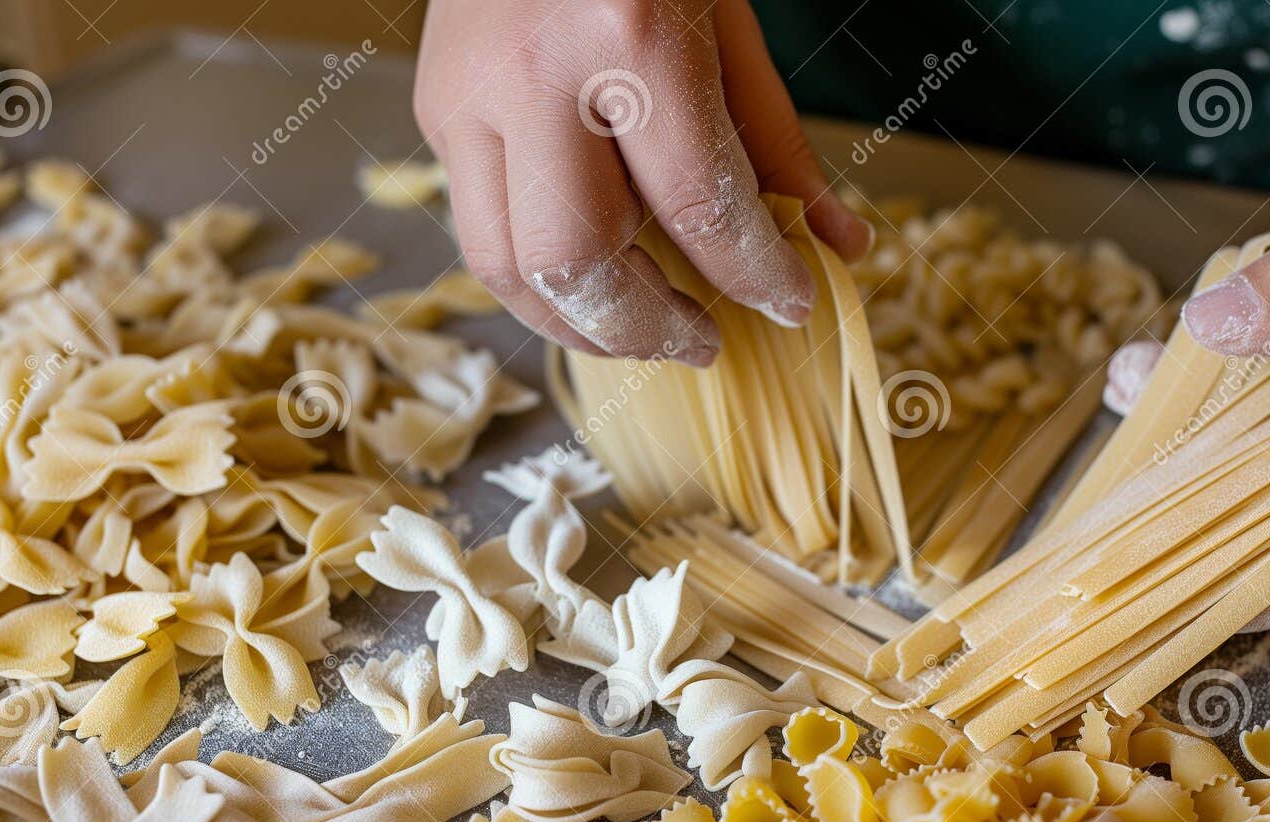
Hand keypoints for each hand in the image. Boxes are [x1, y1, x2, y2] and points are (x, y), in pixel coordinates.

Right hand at [413, 0, 872, 363]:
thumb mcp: (730, 21)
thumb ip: (774, 143)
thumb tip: (835, 246)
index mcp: (630, 37)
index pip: (697, 205)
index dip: (753, 275)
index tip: (789, 305)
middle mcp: (532, 74)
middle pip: (574, 261)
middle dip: (645, 327)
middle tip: (701, 341)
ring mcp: (466, 94)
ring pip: (504, 268)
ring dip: (580, 324)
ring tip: (644, 327)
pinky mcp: (434, 108)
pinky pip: (481, 229)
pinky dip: (541, 274)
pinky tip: (595, 276)